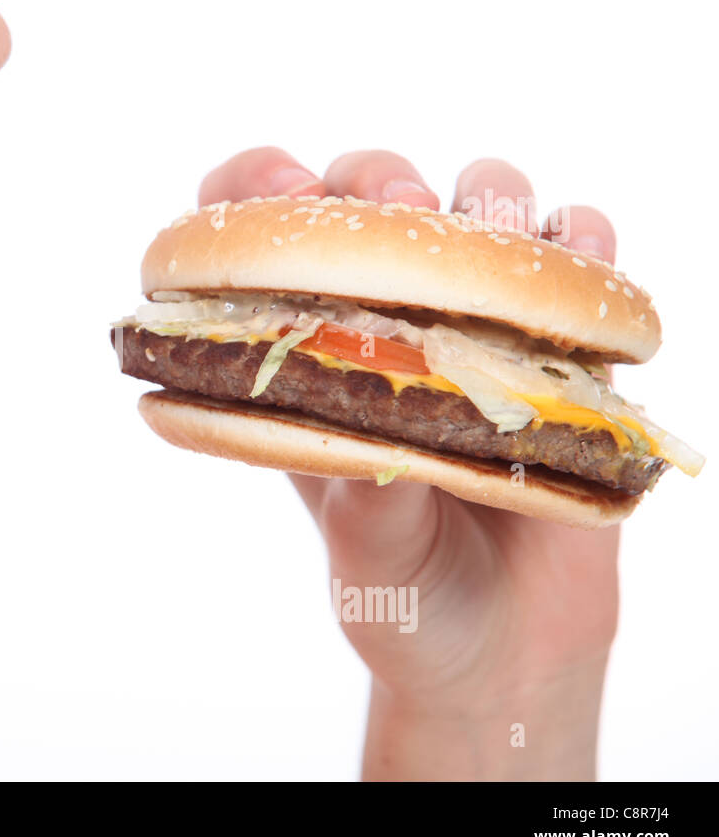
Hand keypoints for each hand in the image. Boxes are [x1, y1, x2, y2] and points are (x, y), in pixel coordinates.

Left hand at [199, 147, 618, 779]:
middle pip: (370, 198)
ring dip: (488, 198)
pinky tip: (582, 256)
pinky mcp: (563, 353)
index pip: (257, 243)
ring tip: (494, 235)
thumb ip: (363, 498)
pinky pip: (579, 266)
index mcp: (308, 362)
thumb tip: (366, 425)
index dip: (251, 191)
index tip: (279, 191)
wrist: (507, 657)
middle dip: (377, 179)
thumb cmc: (408, 603)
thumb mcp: (367, 558)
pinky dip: (585, 242)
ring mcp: (478, 331)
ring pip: (480, 207)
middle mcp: (388, 328)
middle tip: (397, 212)